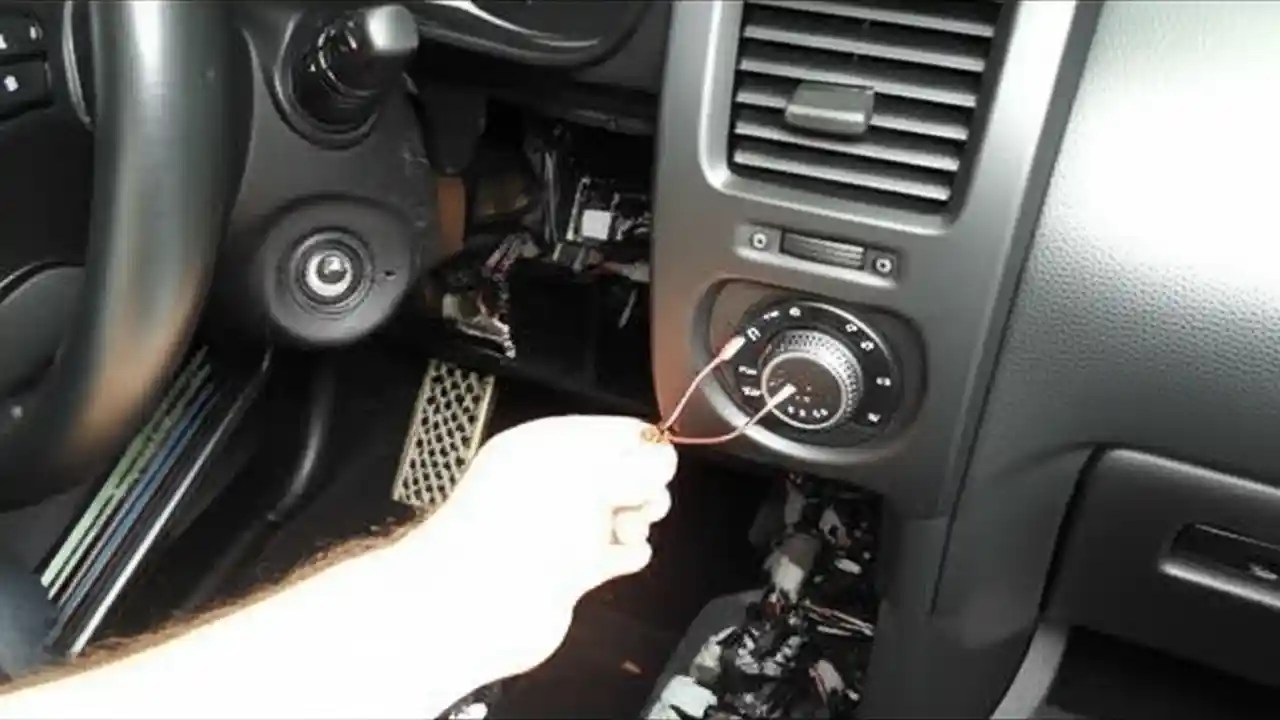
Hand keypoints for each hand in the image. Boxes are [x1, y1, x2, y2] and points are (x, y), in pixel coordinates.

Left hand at [410, 415, 676, 680]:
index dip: (643, 448)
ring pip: (618, 514)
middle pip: (621, 474)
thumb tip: (662, 461)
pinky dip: (626, 554)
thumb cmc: (517, 529)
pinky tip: (629, 553)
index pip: (612, 432)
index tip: (658, 469)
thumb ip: (637, 461)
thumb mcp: (590, 474)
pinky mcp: (565, 571)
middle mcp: (550, 484)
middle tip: (644, 503)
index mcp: (547, 445)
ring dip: (637, 521)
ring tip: (632, 530)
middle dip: (643, 487)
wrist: (478, 602)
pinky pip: (608, 554)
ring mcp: (557, 529)